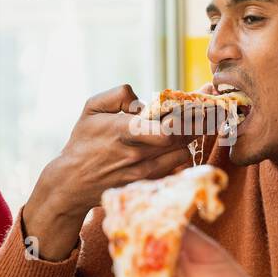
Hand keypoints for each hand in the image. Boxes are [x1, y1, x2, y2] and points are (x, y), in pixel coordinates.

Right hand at [26, 84, 195, 257]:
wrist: (73, 181)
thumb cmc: (83, 141)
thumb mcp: (91, 108)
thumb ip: (118, 94)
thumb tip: (143, 100)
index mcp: (123, 131)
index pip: (165, 130)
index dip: (184, 117)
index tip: (193, 104)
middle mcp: (136, 153)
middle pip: (180, 139)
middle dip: (195, 122)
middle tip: (203, 110)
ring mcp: (143, 171)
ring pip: (182, 153)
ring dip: (189, 139)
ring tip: (191, 125)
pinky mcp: (147, 182)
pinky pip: (174, 167)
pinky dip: (180, 154)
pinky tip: (178, 143)